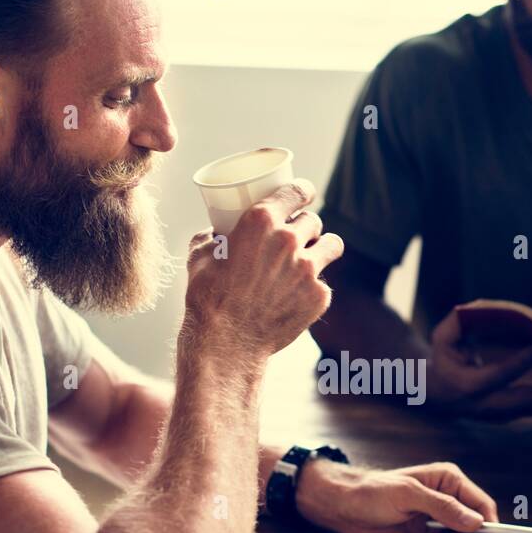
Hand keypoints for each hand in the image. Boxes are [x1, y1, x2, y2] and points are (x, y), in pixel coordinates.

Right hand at [182, 179, 343, 355]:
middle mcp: (289, 239)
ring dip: (323, 248)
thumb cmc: (208, 297)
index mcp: (261, 220)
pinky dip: (313, 288)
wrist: (225, 342)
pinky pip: (323, 283)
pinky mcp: (318, 296)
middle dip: (305, 227)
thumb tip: (214, 233)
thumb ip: (210, 237)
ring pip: (331, 245)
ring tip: (313, 257)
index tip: (304, 195)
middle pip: (312, 221)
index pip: (296, 191)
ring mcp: (307, 269)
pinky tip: (299, 296)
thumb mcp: (200, 256)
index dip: (303, 191)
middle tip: (297, 238)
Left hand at [294, 458, 500, 532]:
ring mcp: (440, 521)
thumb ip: (443, 507)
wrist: (346, 508)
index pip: (482, 504)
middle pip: (477, 528)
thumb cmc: (372, 491)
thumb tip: (475, 522)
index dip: (491, 527)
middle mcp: (450, 500)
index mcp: (449, 481)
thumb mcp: (408, 495)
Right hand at [424, 311, 531, 421]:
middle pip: (525, 403)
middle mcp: (487, 406)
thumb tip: (482, 308)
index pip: (496, 376)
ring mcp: (500, 414)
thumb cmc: (443, 358)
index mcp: (468, 386)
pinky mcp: (511, 414)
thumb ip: (460, 322)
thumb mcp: (444, 336)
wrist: (436, 395)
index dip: (519, 363)